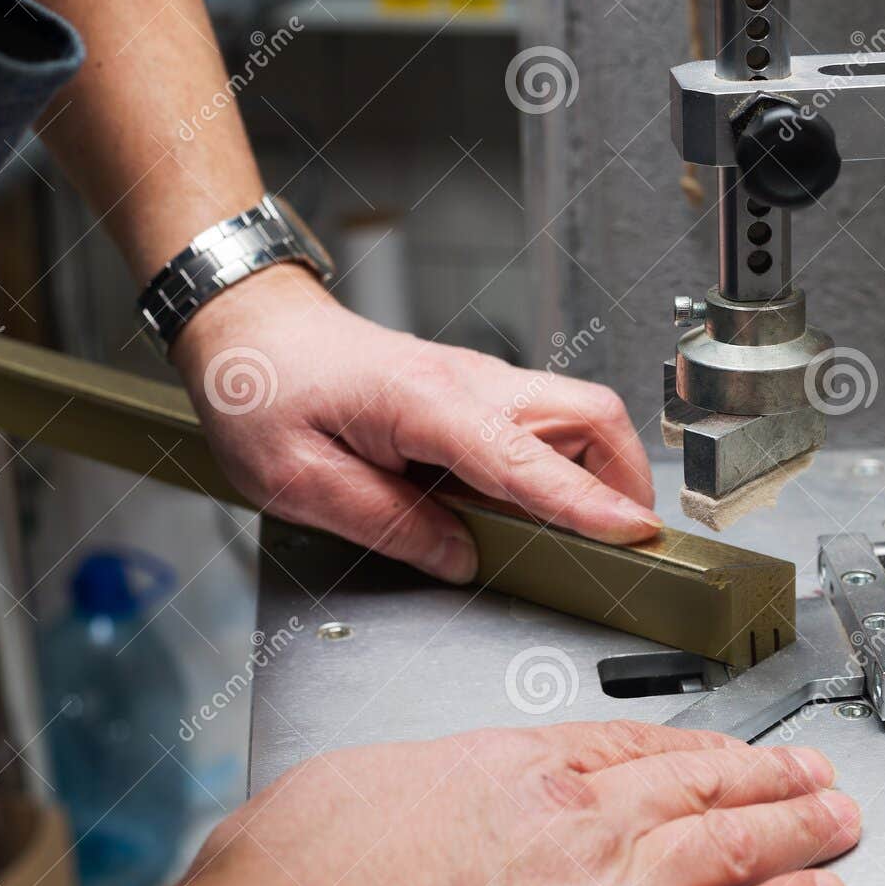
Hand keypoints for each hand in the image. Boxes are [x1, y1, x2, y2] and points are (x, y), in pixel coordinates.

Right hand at [0, 723, 859, 885]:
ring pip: (733, 837)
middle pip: (697, 779)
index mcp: (508, 765)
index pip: (625, 744)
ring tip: (836, 817)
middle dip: (763, 774)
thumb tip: (431, 801)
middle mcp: (572, 814)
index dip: (686, 746)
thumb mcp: (348, 793)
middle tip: (810, 771)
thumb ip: (424, 789)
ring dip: (796, 825)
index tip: (712, 748)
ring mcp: (608, 884)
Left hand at [169, 266, 661, 582]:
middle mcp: (470, 383)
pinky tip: (538, 505)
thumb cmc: (263, 390)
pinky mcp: (478, 394)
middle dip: (626, 480)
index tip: (634, 535)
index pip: (528, 458)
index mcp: (426, 402)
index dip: (586, 503)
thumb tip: (459, 559)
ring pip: (583, 416)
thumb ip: (385, 523)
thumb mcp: (298, 479)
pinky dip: (568, 465)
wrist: (250, 326)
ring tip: (587, 533)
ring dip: (602, 472)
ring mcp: (481, 382)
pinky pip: (548, 425)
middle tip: (626, 543)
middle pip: (592, 416)